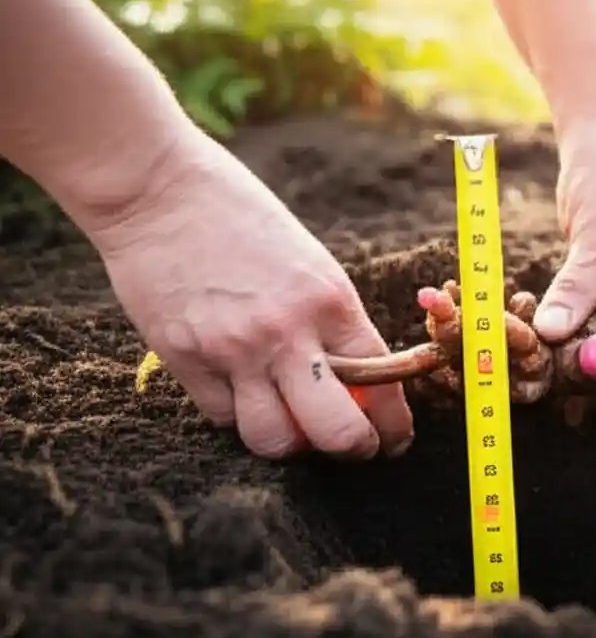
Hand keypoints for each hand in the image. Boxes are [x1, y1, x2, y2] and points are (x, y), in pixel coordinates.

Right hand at [86, 127, 412, 459]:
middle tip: (352, 446)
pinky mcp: (184, 360)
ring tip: (291, 420)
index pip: (381, 383)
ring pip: (273, 439)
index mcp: (330, 301)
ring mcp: (232, 351)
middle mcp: (286, 332)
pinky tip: (242, 392)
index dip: (394, 425)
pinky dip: (238, 415)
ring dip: (290, 440)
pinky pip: (223, 418)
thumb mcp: (310, 263)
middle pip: (335, 432)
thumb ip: (332, 322)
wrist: (159, 188)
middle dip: (352, 448)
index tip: (393, 439)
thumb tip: (355, 382)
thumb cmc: (243, 217)